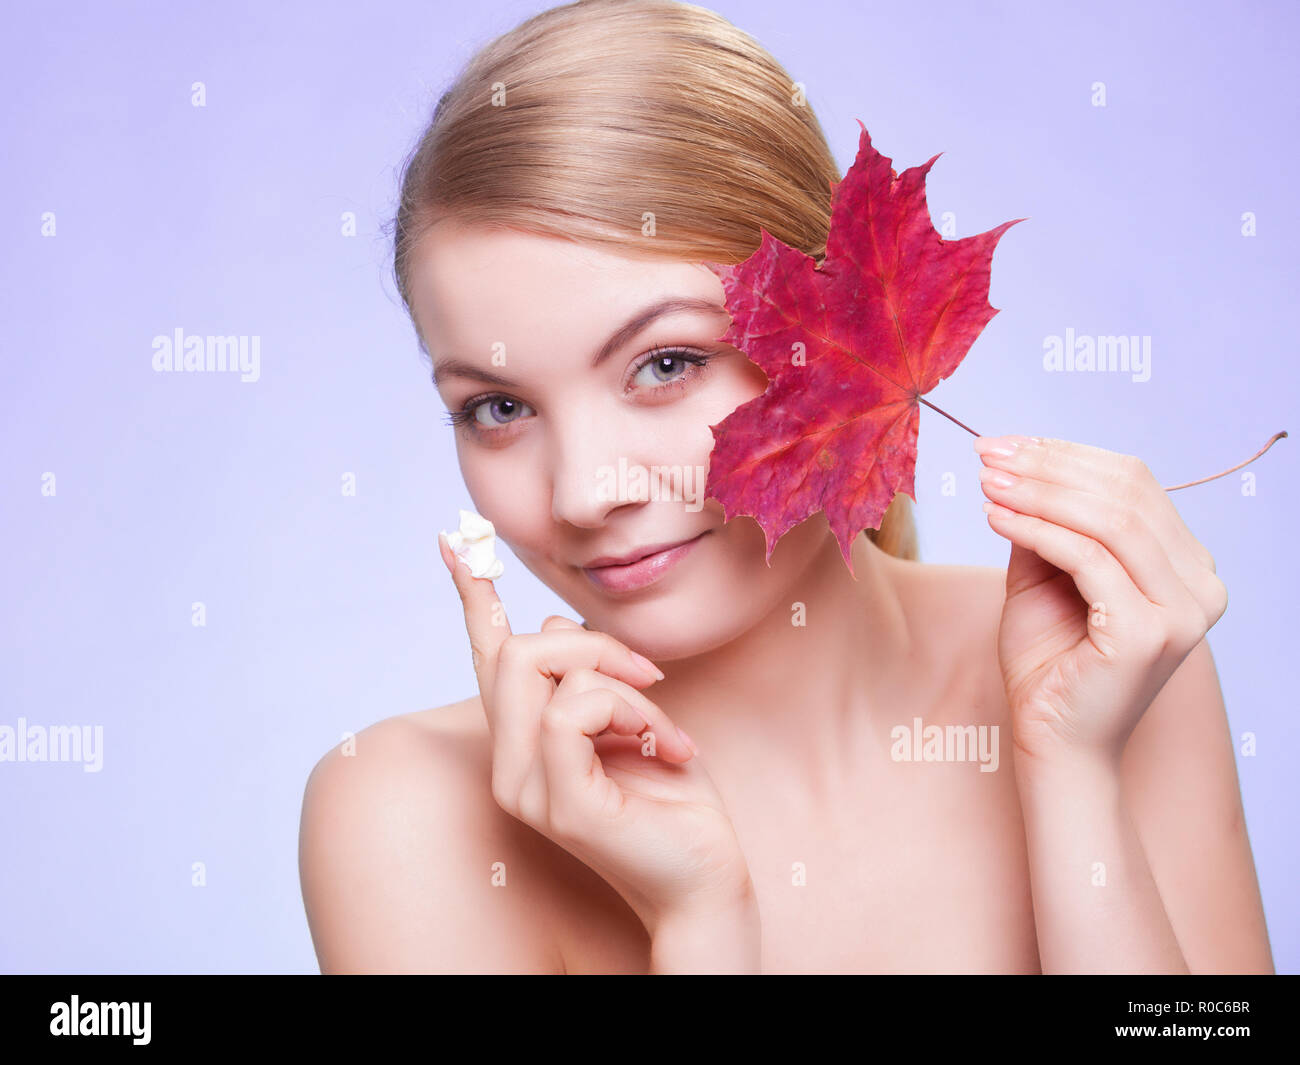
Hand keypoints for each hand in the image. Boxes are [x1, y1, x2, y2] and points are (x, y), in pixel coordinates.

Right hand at [437, 533, 755, 938]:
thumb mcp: (630, 717)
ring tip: (663, 726)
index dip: (472, 597)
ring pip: (545, 669)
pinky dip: (630, 709)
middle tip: (650, 676)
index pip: (486, 659)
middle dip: (593, 644)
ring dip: (623, 681)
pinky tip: (669, 745)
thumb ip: (586, 677)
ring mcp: (527, 787)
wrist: (705, 874)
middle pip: (518, 650)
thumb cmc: (672, 798)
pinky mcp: (561, 802)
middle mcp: (510, 766)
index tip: (454, 541)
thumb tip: (552, 625)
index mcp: (521, 743)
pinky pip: (573, 711)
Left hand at [974, 435, 1227, 766]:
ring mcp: (1182, 611)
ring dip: (1039, 491)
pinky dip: (1036, 529)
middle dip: (1048, 466)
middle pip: (1125, 492)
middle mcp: (1200, 584)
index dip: (1066, 454)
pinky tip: (995, 517)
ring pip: (1110, 519)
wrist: (1053, 741)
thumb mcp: (1044, 574)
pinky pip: (1087, 558)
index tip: (1005, 443)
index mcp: (1186, 565)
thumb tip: (1019, 466)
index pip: (1133, 483)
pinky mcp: (1148, 633)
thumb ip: (1047, 523)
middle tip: (989, 454)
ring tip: (988, 482)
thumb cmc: (1050, 663)